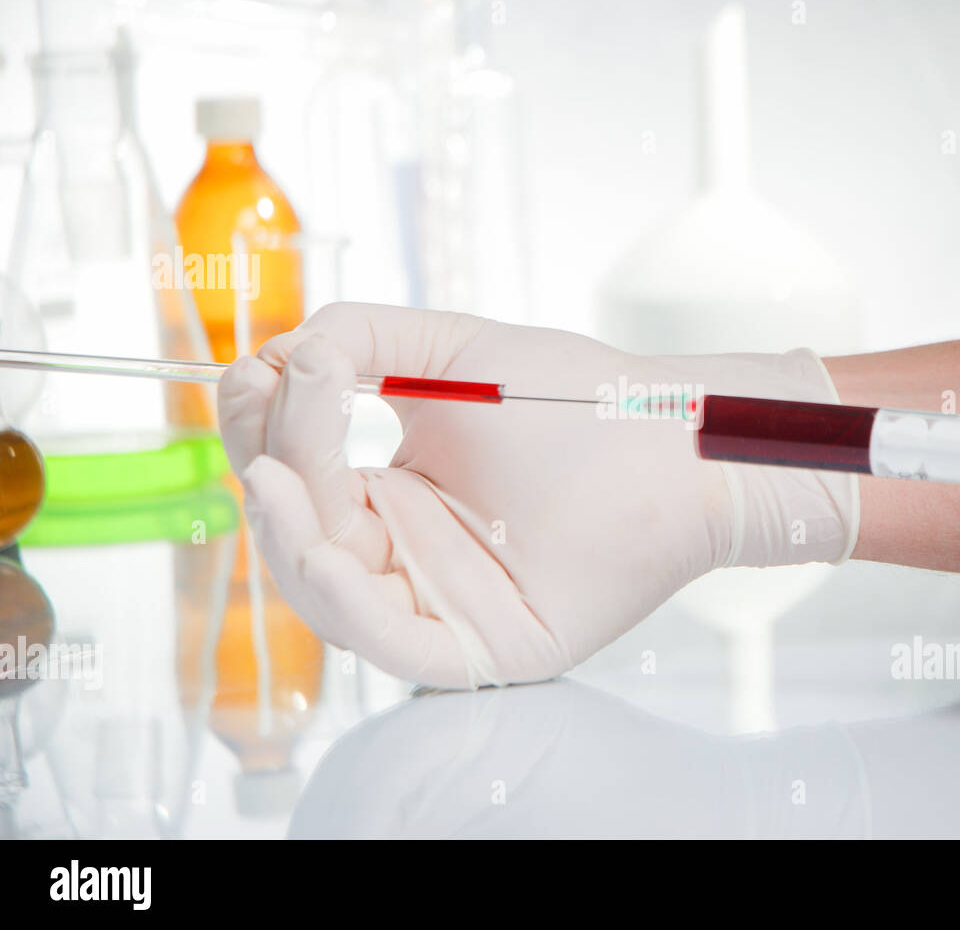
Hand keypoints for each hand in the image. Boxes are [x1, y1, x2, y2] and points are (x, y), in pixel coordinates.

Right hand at [218, 304, 856, 687]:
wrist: (675, 433)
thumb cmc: (580, 398)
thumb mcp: (451, 352)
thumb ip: (358, 337)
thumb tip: (272, 355)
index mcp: (398, 497)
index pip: (301, 480)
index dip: (266, 432)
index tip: (260, 372)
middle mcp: (411, 556)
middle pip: (301, 541)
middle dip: (270, 480)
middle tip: (268, 417)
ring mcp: (445, 605)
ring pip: (332, 600)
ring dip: (290, 540)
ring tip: (276, 477)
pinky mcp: (485, 647)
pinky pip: (394, 644)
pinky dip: (344, 603)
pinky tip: (326, 545)